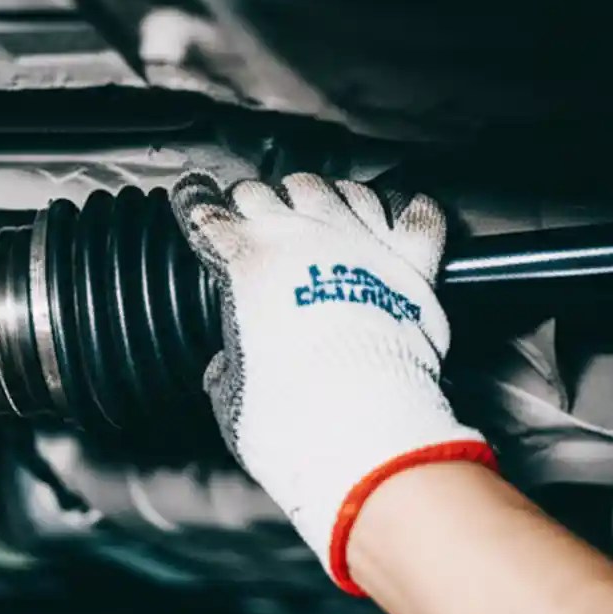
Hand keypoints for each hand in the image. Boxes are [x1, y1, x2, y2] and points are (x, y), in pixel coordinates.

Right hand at [170, 171, 494, 595]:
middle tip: (255, 222)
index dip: (196, 202)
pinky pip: (416, 215)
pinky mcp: (411, 263)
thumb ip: (230, 365)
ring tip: (321, 215)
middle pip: (268, 191)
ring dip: (323, 198)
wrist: (361, 424)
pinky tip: (401, 214)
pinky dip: (408, 210)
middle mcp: (302, 237)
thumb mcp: (233, 394)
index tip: (196, 201)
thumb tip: (230, 370)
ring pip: (336, 189)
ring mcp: (359, 242)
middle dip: (257, 202)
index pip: (207, 209)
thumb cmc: (294, 414)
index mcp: (247, 260)